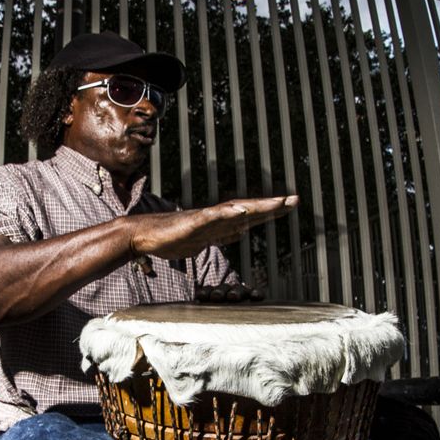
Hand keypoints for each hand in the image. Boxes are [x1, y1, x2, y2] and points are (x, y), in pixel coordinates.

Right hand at [130, 195, 297, 258]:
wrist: (145, 235)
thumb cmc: (172, 238)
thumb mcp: (205, 240)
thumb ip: (223, 235)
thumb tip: (241, 232)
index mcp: (221, 224)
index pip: (251, 217)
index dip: (271, 211)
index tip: (290, 205)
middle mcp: (216, 218)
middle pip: (249, 211)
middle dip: (272, 206)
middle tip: (295, 200)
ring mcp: (205, 219)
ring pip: (236, 211)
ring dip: (257, 207)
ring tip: (277, 203)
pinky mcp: (192, 223)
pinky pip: (213, 218)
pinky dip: (228, 214)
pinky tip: (242, 211)